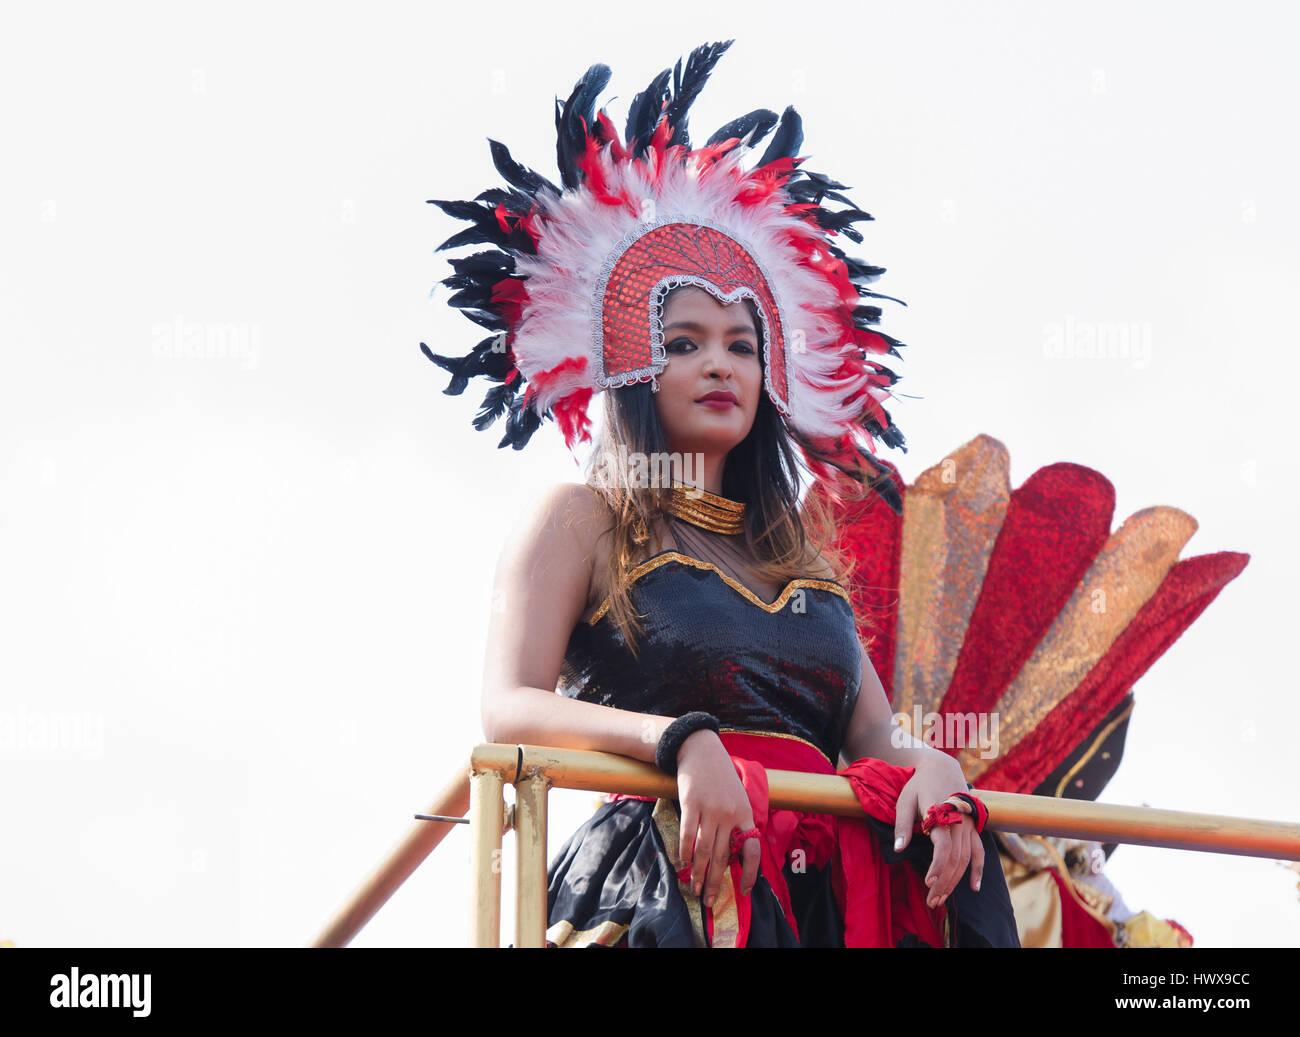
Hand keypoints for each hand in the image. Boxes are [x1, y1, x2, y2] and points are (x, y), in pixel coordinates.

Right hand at [674, 729, 760, 909]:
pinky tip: (682, 861)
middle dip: (715, 881)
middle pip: (723, 856)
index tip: (745, 891)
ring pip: (705, 849)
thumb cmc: (720, 776)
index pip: (752, 850)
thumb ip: (737, 822)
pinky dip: (684, 850)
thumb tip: (734, 854)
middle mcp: (730, 814)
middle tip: (708, 900)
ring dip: (697, 872)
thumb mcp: (737, 797)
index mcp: (745, 814)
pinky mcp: (692, 803)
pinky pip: (688, 833)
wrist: (701, 750)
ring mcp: (710, 809)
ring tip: (692, 887)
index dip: (751, 873)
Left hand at [894, 752, 983, 909]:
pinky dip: (978, 869)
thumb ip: (902, 826)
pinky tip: (974, 887)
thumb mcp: (905, 801)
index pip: (943, 847)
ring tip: (941, 898)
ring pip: (966, 859)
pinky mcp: (973, 828)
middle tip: (931, 901)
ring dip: (955, 881)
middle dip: (943, 882)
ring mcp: (969, 826)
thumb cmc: (918, 785)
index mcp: (941, 815)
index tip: (928, 882)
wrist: (941, 768)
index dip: (937, 866)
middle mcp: (959, 823)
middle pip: (955, 859)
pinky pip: (979, 852)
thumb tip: (897, 850)